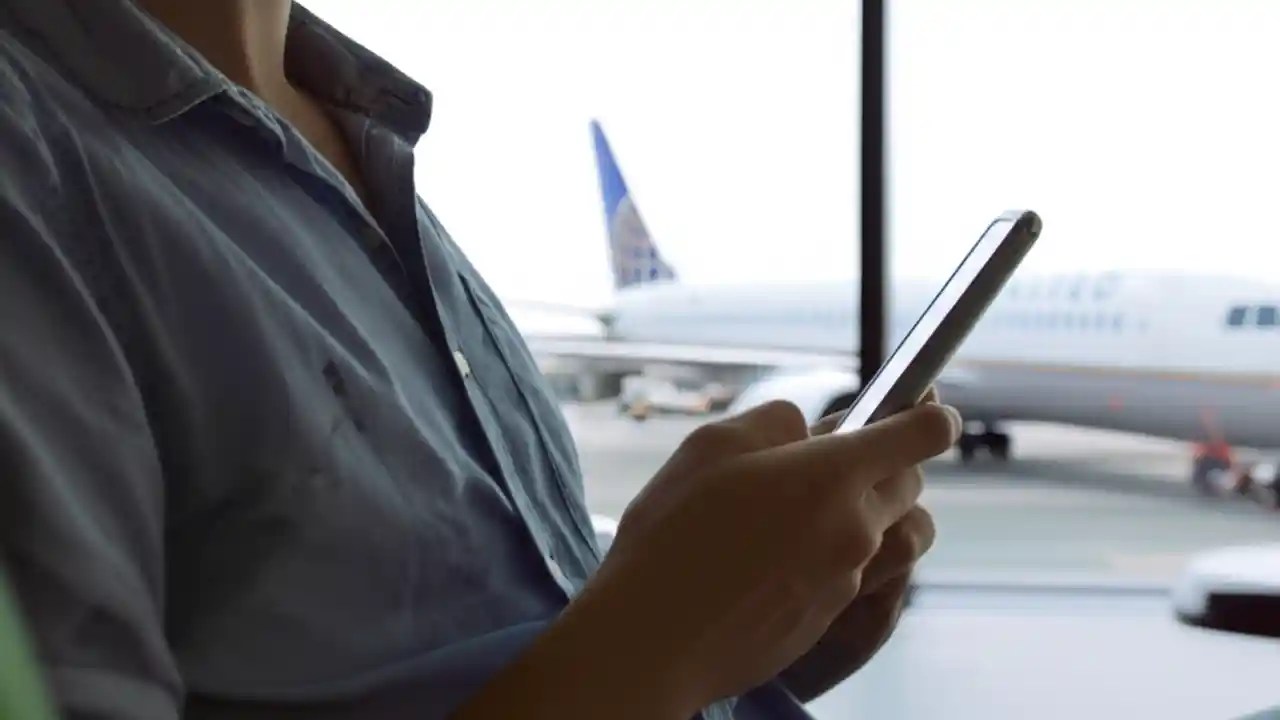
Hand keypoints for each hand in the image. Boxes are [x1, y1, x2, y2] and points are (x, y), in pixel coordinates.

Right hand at [571, 394, 961, 714]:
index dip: (932, 417)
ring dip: (861, 514)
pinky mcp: (829, 618)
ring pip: (882, 533)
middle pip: (910, 486)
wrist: (654, 639)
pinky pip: (850, 573)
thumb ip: (775, 421)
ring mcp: (846, 579)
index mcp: (834, 476)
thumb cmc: (675, 534)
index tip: (929, 411)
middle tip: (829, 459)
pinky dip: (828, 556)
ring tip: (800, 514)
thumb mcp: (711, 445)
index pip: (922, 436)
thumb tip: (808, 427)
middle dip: (886, 464)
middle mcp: (855, 529)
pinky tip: (768, 558)